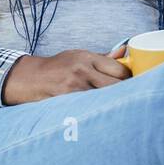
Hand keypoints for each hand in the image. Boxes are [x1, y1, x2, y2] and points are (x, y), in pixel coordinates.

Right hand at [1, 48, 130, 104]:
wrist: (31, 79)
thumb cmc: (58, 67)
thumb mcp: (79, 56)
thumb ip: (103, 58)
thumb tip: (125, 51)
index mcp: (87, 58)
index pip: (120, 70)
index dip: (129, 79)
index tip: (132, 84)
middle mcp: (81, 72)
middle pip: (116, 86)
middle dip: (126, 93)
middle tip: (128, 98)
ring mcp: (74, 88)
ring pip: (106, 99)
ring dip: (113, 104)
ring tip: (117, 107)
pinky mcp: (68, 103)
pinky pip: (91, 109)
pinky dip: (99, 111)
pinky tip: (101, 113)